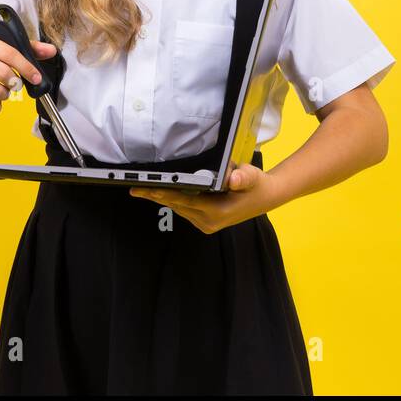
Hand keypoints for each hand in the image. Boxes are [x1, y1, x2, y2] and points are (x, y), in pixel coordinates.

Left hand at [128, 163, 278, 233]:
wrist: (265, 197)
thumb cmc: (256, 184)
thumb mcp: (252, 176)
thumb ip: (242, 177)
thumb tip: (233, 178)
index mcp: (217, 211)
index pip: (185, 200)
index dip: (166, 194)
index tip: (149, 189)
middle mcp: (209, 221)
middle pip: (177, 206)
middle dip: (156, 196)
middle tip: (135, 188)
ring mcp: (206, 224)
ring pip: (179, 209)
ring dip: (161, 199)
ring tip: (142, 189)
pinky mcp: (205, 223)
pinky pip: (184, 211)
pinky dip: (172, 201)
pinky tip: (160, 193)